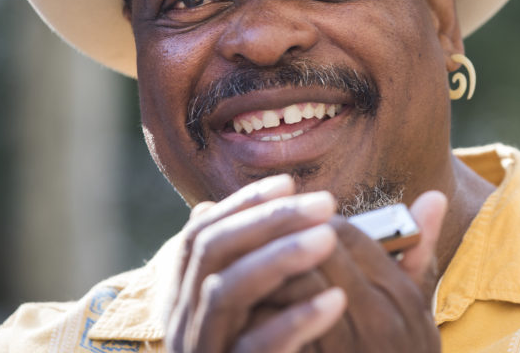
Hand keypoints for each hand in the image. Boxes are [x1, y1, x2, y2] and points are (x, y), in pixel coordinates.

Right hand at [164, 175, 346, 352]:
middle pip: (212, 253)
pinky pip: (257, 346)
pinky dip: (296, 319)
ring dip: (280, 257)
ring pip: (226, 292)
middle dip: (268, 220)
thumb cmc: (262, 350)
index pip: (200, 236)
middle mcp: (182, 323)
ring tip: (330, 237)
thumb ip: (239, 263)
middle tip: (325, 202)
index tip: (288, 183)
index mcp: (184, 299)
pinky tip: (337, 299)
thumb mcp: (244, 307)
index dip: (241, 205)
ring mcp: (201, 350)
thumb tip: (208, 205)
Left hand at [252, 192, 447, 351]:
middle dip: (288, 241)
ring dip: (271, 273)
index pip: (353, 236)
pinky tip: (248, 313)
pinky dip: (262, 314)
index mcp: (405, 302)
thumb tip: (433, 197)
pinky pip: (284, 331)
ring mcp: (352, 349)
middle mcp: (384, 323)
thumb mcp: (416, 317)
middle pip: (323, 253)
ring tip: (250, 270)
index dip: (316, 225)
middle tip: (262, 241)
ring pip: (300, 286)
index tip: (294, 229)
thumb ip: (418, 258)